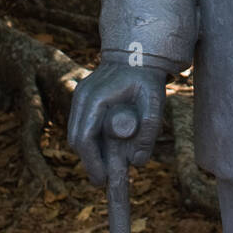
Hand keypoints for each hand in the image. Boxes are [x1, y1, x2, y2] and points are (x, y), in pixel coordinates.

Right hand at [68, 61, 166, 186]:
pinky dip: (89, 139)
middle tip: (104, 179)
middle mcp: (82, 96)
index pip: (84, 137)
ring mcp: (80, 95)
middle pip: (76, 138)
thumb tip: (137, 161)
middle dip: (89, 161)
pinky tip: (104, 147)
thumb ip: (150, 129)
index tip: (102, 180)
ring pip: (76, 132)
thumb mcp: (156, 101)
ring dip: (88, 151)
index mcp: (95, 97)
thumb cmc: (148, 78)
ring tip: (105, 166)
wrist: (138, 52)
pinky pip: (81, 124)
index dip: (92, 162)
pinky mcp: (83, 96)